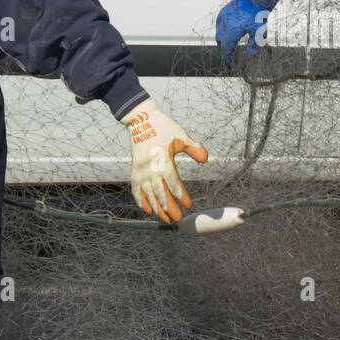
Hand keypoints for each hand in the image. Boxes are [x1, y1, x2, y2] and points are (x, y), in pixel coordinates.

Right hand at [121, 98, 208, 222]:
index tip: (188, 204)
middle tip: (177, 218)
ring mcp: (141, 171)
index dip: (181, 196)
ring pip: (148, 195)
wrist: (142, 120)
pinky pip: (136, 190)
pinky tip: (147, 210)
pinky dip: (141, 201)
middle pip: (160, 193)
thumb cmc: (163, 127)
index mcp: (163, 161)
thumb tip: (205, 159)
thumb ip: (194, 148)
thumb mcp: (181, 135)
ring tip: (165, 219)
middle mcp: (150, 169)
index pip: (173, 183)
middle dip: (169, 208)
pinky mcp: (135, 171)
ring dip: (157, 208)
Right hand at [215, 0, 268, 65]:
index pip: (227, 51)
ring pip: (218, 35)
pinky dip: (222, 33)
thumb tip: (248, 56)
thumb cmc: (257, 15)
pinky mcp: (223, 13)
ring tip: (228, 48)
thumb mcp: (259, 33)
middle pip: (221, 44)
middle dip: (225, 52)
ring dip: (223, 43)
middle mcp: (223, 27)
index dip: (229, 60)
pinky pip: (219, 26)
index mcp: (231, 33)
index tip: (232, 66)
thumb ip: (253, 46)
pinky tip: (227, 34)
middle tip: (230, 58)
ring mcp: (222, 19)